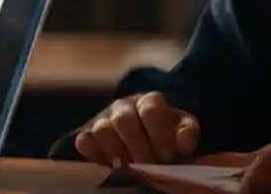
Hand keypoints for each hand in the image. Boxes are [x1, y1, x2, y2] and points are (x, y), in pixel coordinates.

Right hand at [74, 91, 199, 165]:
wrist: (143, 139)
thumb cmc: (166, 134)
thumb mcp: (182, 129)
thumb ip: (186, 132)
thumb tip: (183, 145)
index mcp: (148, 101)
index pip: (151, 109)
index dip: (160, 135)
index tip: (168, 157)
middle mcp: (123, 106)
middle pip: (124, 120)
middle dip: (138, 148)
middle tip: (149, 167)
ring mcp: (102, 118)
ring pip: (102, 129)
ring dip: (118, 153)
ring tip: (131, 169)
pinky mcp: (87, 133)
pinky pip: (84, 141)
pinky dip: (95, 154)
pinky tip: (111, 165)